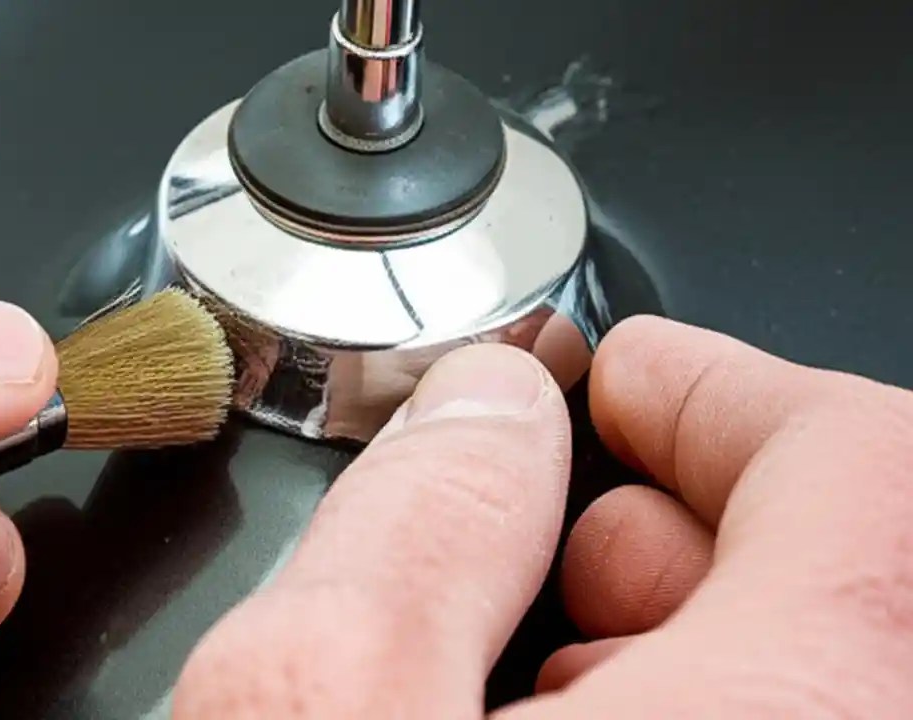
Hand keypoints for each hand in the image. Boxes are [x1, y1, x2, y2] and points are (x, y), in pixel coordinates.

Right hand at [171, 315, 912, 717]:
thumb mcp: (310, 708)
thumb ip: (410, 523)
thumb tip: (477, 414)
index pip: (863, 472)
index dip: (725, 391)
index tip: (630, 384)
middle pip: (850, 582)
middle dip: (677, 525)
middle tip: (560, 532)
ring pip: (812, 682)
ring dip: (678, 643)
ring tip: (527, 675)